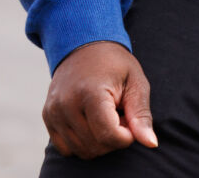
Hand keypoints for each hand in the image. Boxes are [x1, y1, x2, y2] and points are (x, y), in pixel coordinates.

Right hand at [43, 40, 158, 158]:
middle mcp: (66, 105)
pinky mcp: (48, 118)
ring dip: (99, 141)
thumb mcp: (136, 83)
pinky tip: (92, 122)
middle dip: (114, 138)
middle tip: (120, 114)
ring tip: (107, 116)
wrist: (84, 46)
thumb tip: (151, 144)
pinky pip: (67, 148)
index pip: (108, 136)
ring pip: (81, 151)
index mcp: (90, 93)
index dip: (126, 136)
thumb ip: (141, 115)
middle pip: (96, 146)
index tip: (131, 120)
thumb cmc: (116, 65)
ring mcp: (53, 112)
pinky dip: (83, 142)